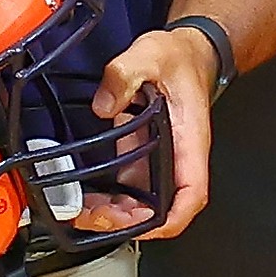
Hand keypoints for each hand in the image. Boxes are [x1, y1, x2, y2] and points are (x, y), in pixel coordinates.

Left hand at [86, 23, 221, 236]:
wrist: (187, 50)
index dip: (171, 217)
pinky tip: (86, 197)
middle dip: (130, 222)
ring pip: (143, 202)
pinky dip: (109, 198)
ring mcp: (160, 158)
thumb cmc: (180, 58)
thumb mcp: (151, 54)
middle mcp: (177, 156)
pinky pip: (129, 186)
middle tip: (96, 217)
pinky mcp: (144, 153)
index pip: (191, 193)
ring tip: (84, 213)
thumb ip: (125, 74)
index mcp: (189, 140)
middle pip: (163, 208)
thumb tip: (103, 105)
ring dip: (116, 214)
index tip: (144, 226)